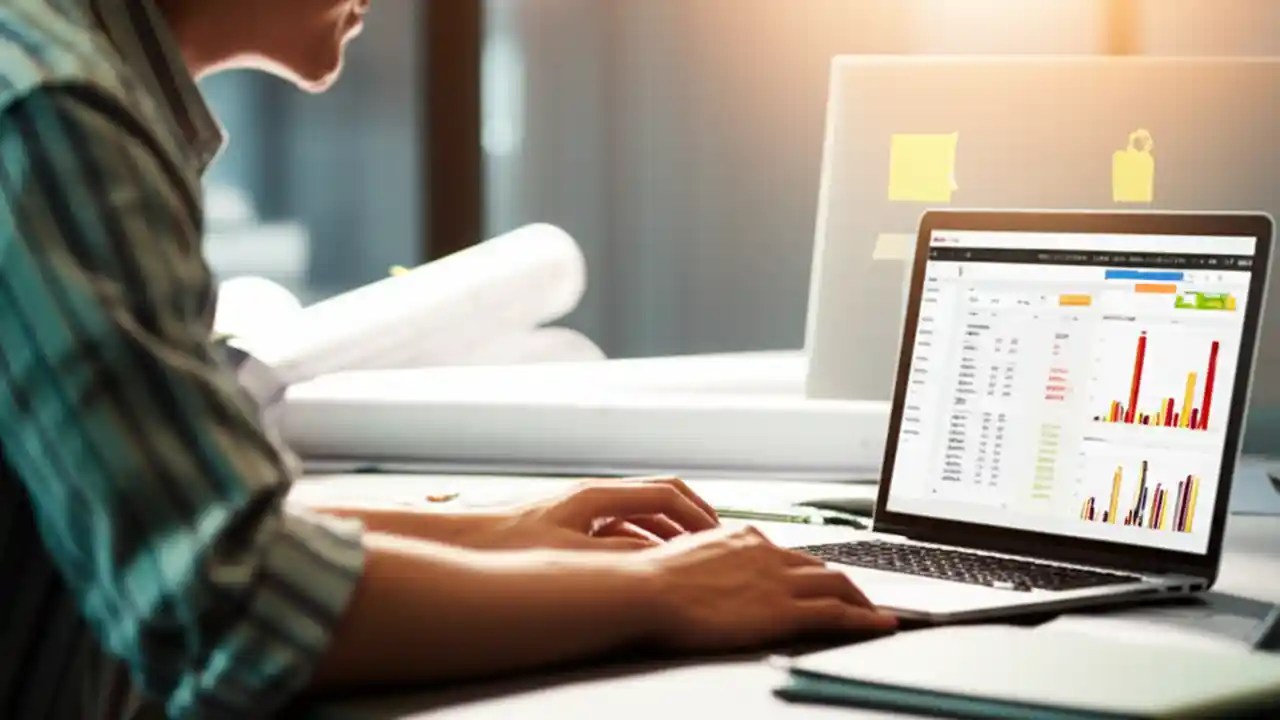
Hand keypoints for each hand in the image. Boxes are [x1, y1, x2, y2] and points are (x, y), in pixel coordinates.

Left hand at [473, 476, 720, 550]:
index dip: (698, 512)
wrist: (464, 543)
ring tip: (689, 562)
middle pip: (658, 500)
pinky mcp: (572, 527)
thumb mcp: (571, 554)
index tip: (719, 534)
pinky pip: (621, 530)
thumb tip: (661, 557)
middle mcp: (593, 497)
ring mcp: (583, 510)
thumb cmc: (509, 546)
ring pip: (641, 517)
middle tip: (715, 547)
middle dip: (690, 522)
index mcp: (597, 495)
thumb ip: (620, 554)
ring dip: (668, 535)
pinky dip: (643, 544)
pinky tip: (647, 570)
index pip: (667, 492)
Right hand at [637, 526, 896, 651]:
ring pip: (838, 585)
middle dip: (846, 583)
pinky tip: (881, 625)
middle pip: (820, 566)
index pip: (788, 554)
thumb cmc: (651, 581)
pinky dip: (866, 619)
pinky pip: (838, 612)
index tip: (820, 581)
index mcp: (741, 538)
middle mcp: (766, 551)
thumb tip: (703, 578)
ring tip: (878, 615)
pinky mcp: (784, 608)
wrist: (646, 590)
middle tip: (862, 599)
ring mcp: (777, 578)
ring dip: (862, 600)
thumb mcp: (682, 561)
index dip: (811, 570)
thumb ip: (704, 565)